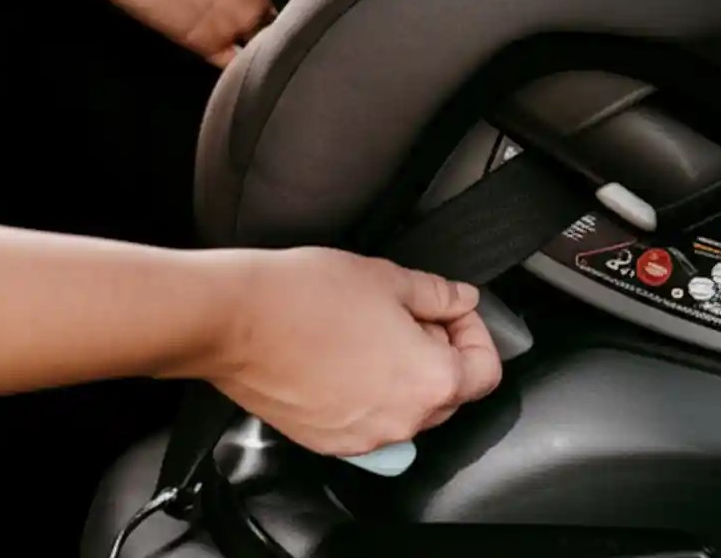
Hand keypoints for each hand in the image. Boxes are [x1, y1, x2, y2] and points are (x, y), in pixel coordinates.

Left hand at [64, 0, 335, 66]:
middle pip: (292, 16)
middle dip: (312, 27)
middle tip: (338, 36)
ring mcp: (228, 18)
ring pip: (271, 44)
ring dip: (289, 53)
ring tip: (314, 60)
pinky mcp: (203, 42)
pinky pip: (235, 66)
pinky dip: (254, 74)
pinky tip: (275, 75)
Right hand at [176, 248, 502, 456]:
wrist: (235, 321)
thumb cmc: (306, 296)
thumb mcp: (388, 279)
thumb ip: (438, 295)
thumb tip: (461, 300)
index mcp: (431, 381)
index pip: (485, 371)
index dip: (474, 333)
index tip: (452, 312)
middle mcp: (404, 421)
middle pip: (449, 394)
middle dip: (440, 353)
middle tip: (411, 315)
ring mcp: (364, 439)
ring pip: (407, 410)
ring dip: (403, 375)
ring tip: (370, 334)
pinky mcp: (328, 442)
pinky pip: (368, 423)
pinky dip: (367, 395)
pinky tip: (343, 357)